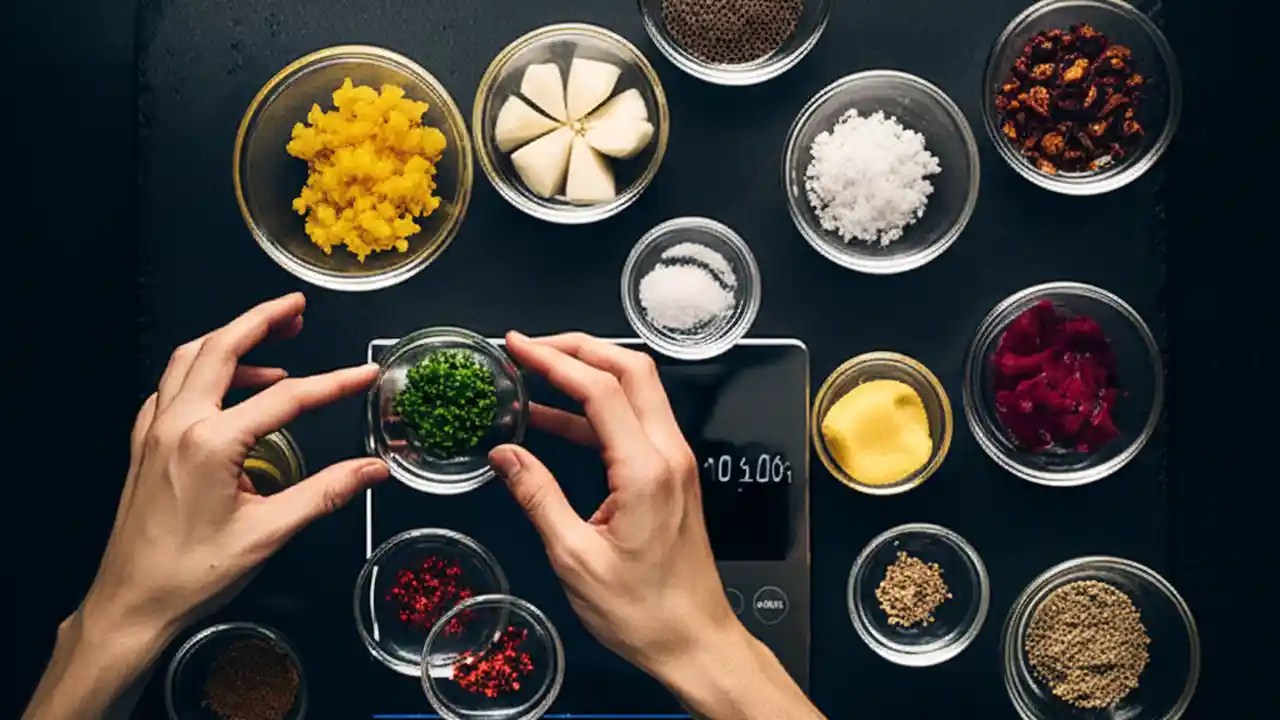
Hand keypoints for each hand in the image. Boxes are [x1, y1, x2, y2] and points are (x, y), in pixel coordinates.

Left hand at [25, 293, 388, 719]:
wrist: (131, 603)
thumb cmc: (193, 573)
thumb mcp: (269, 533)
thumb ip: (325, 493)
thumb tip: (374, 470)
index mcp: (210, 443)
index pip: (286, 398)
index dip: (333, 383)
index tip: (366, 374)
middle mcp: (177, 424)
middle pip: (220, 348)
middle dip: (260, 320)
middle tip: (296, 308)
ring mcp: (154, 430)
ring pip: (188, 359)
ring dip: (229, 339)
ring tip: (270, 339)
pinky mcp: (144, 444)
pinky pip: (171, 386)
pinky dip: (200, 370)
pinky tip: (223, 386)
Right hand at [492, 333, 735, 672]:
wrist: (694, 641)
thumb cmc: (641, 612)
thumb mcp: (575, 558)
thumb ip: (538, 497)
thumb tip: (504, 454)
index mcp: (646, 470)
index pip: (601, 389)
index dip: (555, 359)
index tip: (516, 347)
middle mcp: (668, 454)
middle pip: (630, 369)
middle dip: (579, 347)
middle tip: (529, 347)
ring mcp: (674, 462)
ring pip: (636, 390)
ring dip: (589, 373)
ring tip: (535, 374)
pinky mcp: (670, 475)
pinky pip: (634, 423)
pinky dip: (596, 410)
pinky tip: (555, 421)